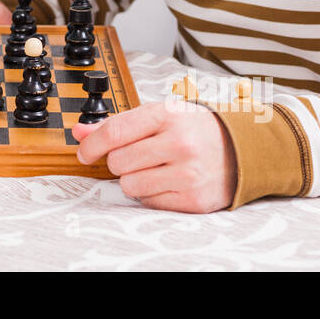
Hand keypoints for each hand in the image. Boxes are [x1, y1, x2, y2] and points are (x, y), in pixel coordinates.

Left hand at [73, 101, 236, 212]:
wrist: (240, 149)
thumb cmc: (192, 130)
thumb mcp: (158, 116)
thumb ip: (118, 124)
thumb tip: (79, 133)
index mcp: (167, 115)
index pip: (114, 132)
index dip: (91, 145)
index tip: (84, 153)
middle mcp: (179, 144)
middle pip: (118, 162)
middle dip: (119, 162)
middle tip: (135, 156)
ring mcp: (188, 174)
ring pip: (130, 185)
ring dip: (133, 180)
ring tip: (153, 169)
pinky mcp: (193, 200)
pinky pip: (149, 203)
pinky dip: (151, 195)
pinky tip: (167, 181)